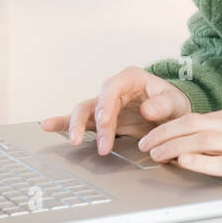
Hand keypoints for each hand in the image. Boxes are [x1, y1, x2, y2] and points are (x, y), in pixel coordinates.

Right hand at [39, 66, 191, 155]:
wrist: (173, 113)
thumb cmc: (173, 103)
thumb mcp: (174, 101)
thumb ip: (163, 104)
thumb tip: (147, 109)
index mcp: (130, 78)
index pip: (111, 88)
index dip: (105, 104)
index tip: (104, 120)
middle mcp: (113, 89)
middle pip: (94, 102)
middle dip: (93, 123)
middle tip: (100, 144)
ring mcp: (105, 104)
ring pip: (83, 112)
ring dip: (77, 127)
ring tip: (74, 141)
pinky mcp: (101, 119)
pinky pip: (81, 120)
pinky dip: (63, 123)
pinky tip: (47, 126)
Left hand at [136, 104, 221, 192]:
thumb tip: (190, 139)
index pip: (196, 116)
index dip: (169, 126)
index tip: (151, 135)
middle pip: (195, 124)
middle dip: (165, 133)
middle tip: (145, 144)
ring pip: (205, 141)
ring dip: (176, 147)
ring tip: (157, 154)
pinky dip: (201, 161)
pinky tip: (185, 161)